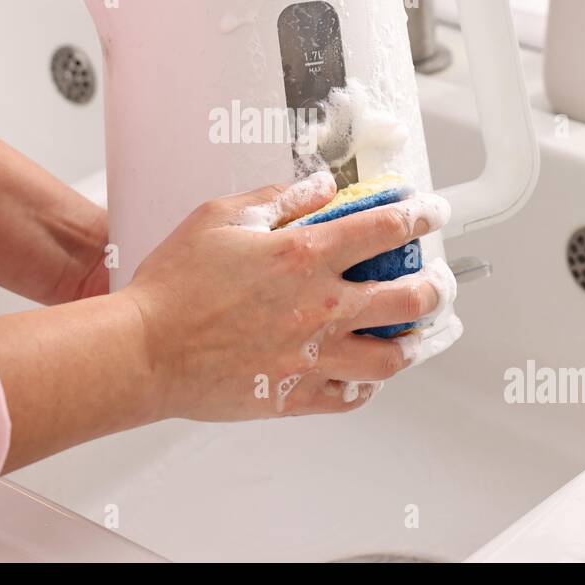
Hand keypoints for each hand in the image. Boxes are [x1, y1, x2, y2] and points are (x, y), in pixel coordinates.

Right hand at [119, 171, 450, 420]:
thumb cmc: (174, 285)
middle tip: (439, 281)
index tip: (432, 213)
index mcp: (306, 256)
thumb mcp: (222, 218)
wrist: (145, 351)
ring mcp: (313, 357)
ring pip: (393, 357)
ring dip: (416, 342)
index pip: (385, 228)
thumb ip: (280, 199)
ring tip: (421, 333)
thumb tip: (320, 187)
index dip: (420, 216)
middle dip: (436, 285)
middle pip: (410, 298)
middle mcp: (321, 308)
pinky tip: (368, 374)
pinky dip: (368, 385)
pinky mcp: (296, 395)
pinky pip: (352, 396)